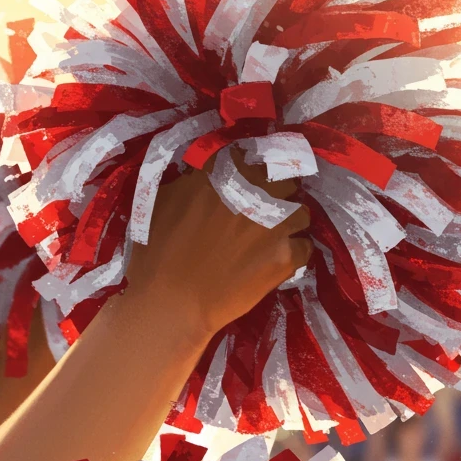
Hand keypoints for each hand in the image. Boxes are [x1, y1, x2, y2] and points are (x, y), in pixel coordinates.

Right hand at [125, 151, 310, 344]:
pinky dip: (294, 254)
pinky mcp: (286, 256)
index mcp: (223, 172)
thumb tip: (204, 178)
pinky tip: (277, 262)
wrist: (169, 303)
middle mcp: (256, 190)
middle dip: (275, 193)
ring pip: (301, 213)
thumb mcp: (161, 202)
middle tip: (262, 211)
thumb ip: (190, 182)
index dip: (248, 170)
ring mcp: (276, 224)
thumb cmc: (155, 254)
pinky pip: (305, 247)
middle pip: (283, 180)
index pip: (248, 156)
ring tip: (273, 239)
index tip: (245, 182)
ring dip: (289, 223)